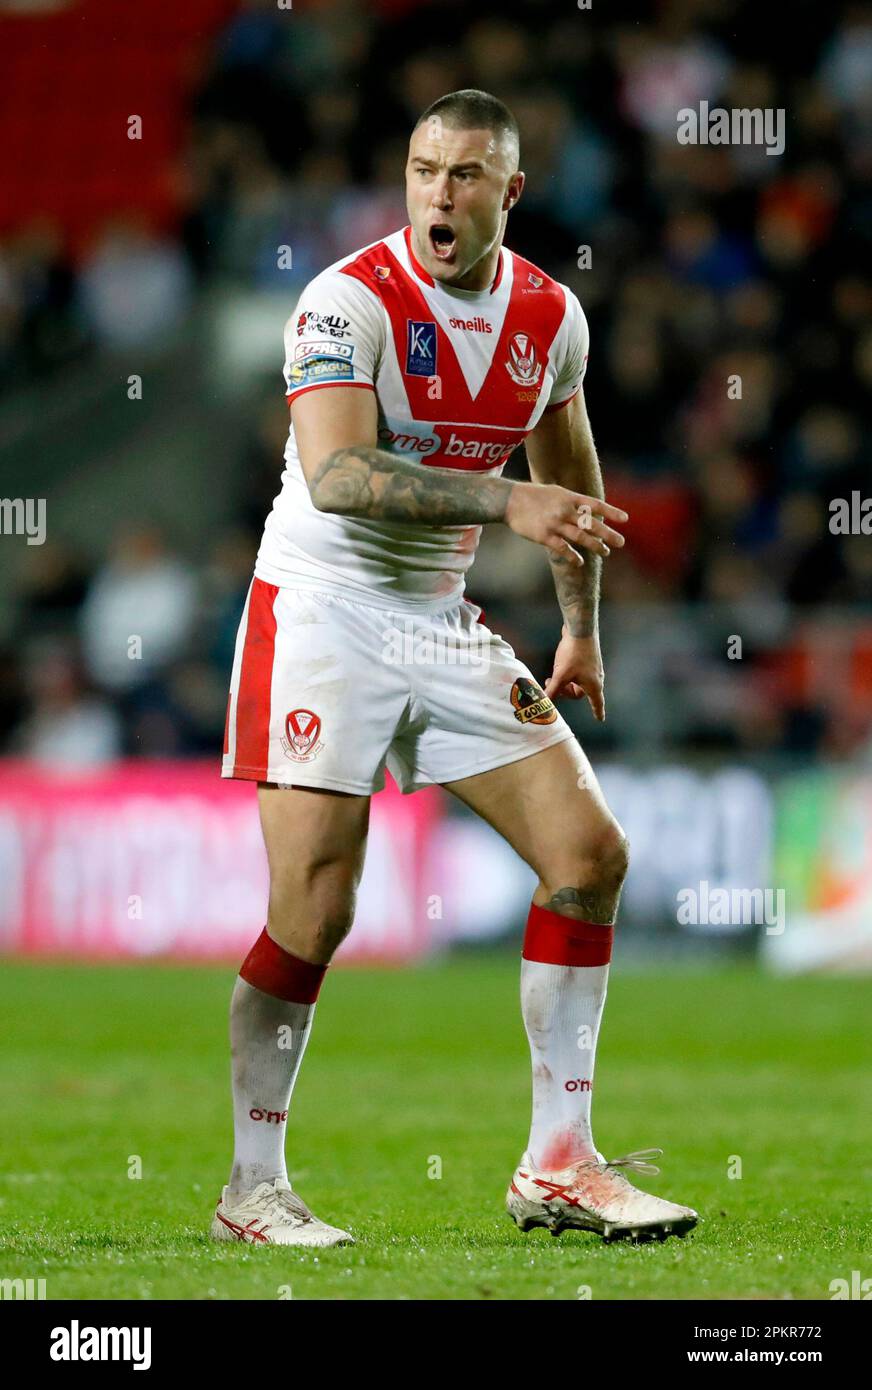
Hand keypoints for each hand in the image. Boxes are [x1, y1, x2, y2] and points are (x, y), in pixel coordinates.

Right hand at [505, 481, 627, 565]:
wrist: (509, 501)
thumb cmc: (532, 496)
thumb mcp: (555, 491)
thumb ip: (571, 500)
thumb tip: (587, 508)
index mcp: (569, 497)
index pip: (595, 504)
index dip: (611, 512)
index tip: (625, 519)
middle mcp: (564, 510)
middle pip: (591, 523)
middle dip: (608, 534)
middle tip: (621, 542)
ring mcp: (555, 523)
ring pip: (580, 537)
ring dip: (595, 545)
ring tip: (605, 552)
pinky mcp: (544, 536)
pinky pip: (562, 548)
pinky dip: (573, 556)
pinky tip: (580, 562)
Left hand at [544, 628, 605, 720]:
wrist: (580, 630)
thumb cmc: (573, 654)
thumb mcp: (560, 675)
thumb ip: (553, 690)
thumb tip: (545, 702)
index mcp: (593, 685)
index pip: (597, 703)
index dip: (598, 711)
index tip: (600, 719)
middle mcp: (596, 678)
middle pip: (580, 693)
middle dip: (565, 691)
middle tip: (552, 685)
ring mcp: (593, 667)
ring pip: (578, 681)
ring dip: (565, 681)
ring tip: (553, 675)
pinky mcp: (588, 659)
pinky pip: (578, 672)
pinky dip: (568, 673)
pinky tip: (560, 666)